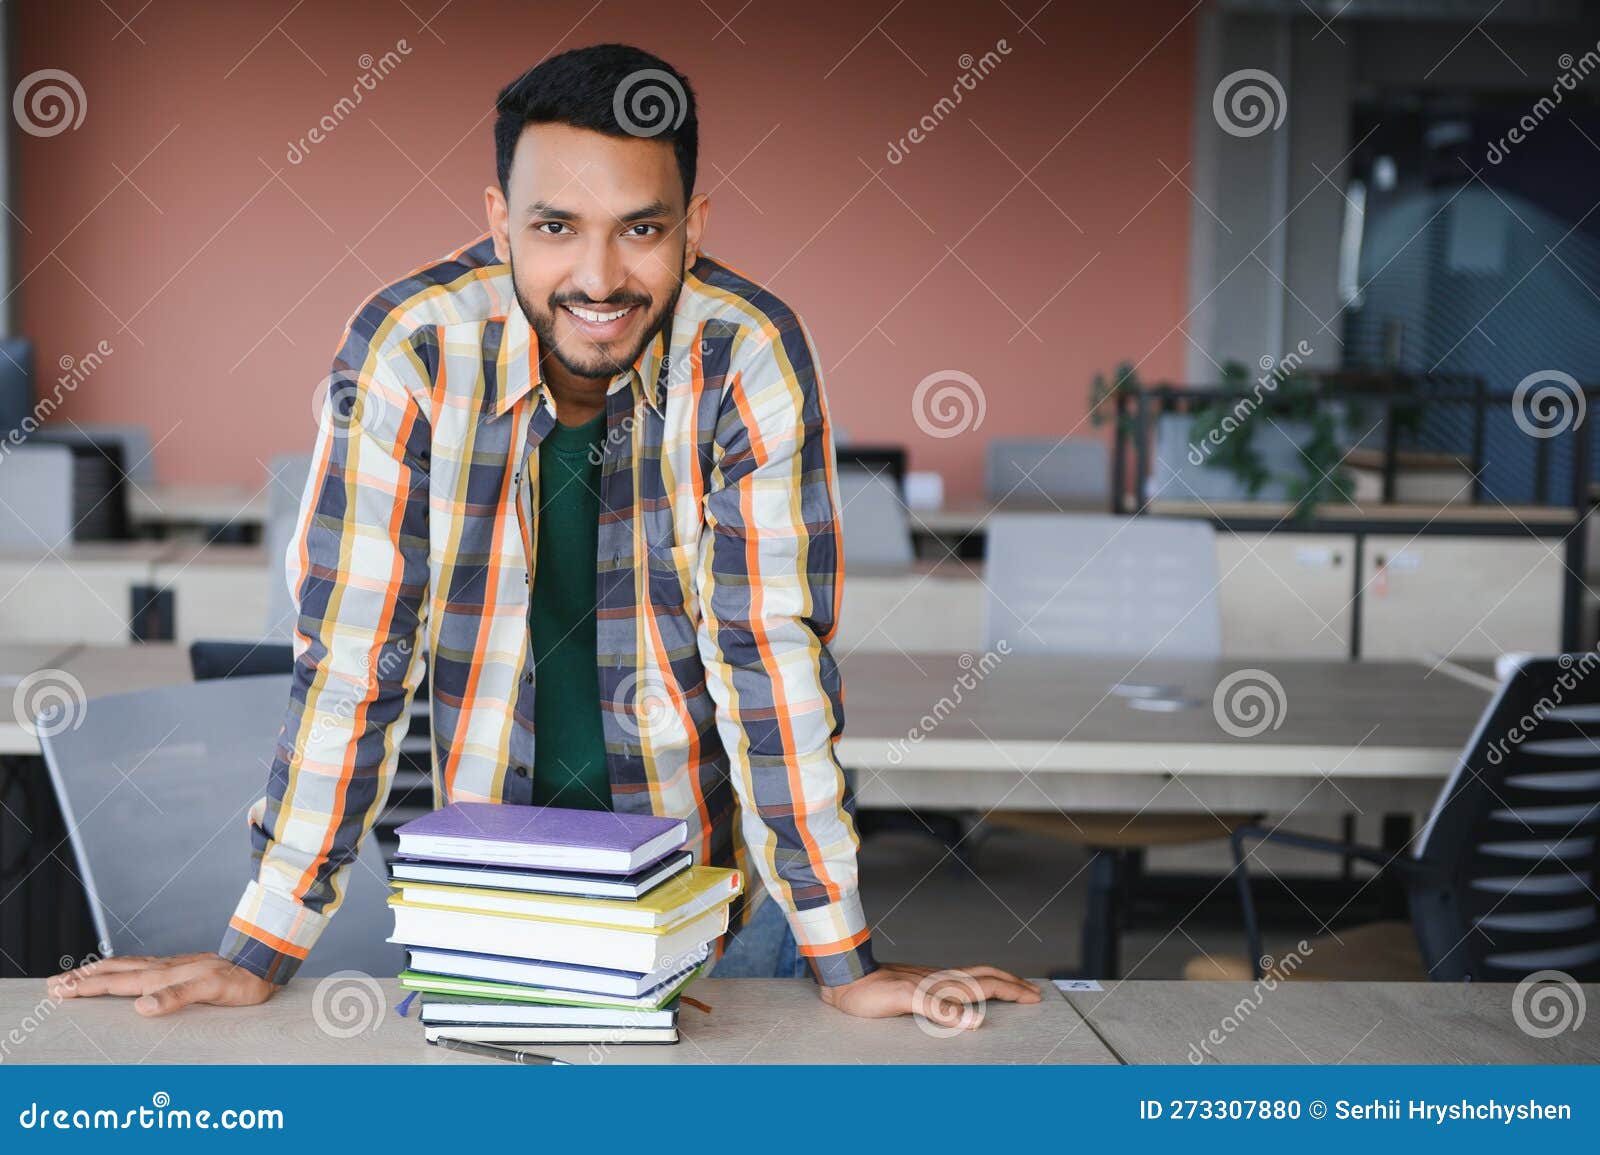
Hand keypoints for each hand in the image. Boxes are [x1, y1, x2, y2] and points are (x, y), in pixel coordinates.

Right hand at [47, 952, 275, 1016]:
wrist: (264, 962)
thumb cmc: (241, 980)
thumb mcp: (212, 990)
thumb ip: (177, 997)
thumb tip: (141, 1007)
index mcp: (164, 975)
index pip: (116, 982)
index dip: (87, 987)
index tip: (60, 990)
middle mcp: (163, 968)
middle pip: (115, 971)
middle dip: (83, 978)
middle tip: (54, 984)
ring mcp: (172, 966)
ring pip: (126, 966)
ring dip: (99, 971)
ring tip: (78, 976)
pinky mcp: (182, 967)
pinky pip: (141, 967)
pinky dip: (121, 969)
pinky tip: (122, 972)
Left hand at [819, 962, 1040, 1028]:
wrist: (844, 979)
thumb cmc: (868, 991)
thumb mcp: (903, 999)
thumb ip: (938, 1009)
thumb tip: (974, 1020)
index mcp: (943, 982)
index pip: (987, 985)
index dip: (1012, 991)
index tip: (1033, 997)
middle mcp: (941, 979)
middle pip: (986, 976)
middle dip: (1012, 983)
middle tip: (1032, 991)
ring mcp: (931, 980)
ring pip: (973, 977)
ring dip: (996, 982)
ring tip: (1010, 988)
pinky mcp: (920, 985)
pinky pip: (958, 984)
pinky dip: (974, 988)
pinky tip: (969, 996)